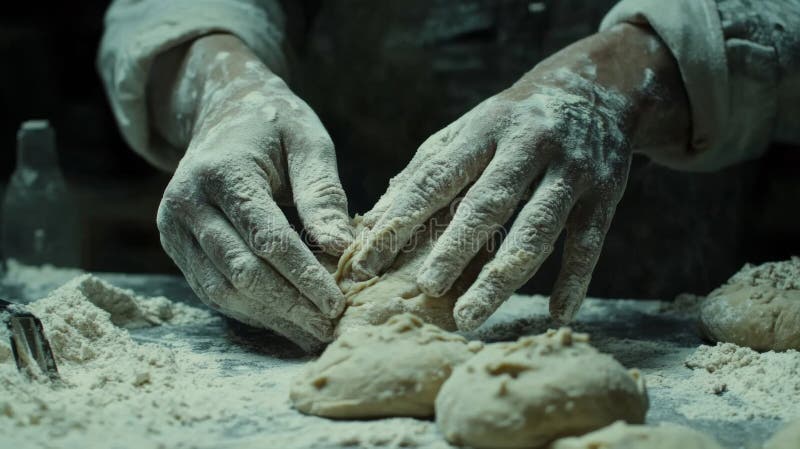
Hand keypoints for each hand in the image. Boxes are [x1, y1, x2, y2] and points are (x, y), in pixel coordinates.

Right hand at [150, 35, 352, 349]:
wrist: (224, 114)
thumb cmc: (275, 127)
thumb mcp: (308, 142)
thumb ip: (322, 193)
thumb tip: (341, 248)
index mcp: (221, 172)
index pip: (266, 236)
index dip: (304, 275)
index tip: (337, 303)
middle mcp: (186, 203)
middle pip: (241, 270)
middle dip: (289, 305)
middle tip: (330, 328)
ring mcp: (174, 229)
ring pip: (222, 289)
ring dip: (270, 317)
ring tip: (312, 334)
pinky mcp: (176, 247)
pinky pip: (211, 290)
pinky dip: (250, 311)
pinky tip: (284, 322)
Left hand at [349, 24, 689, 329]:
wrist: (598, 86)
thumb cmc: (514, 118)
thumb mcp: (470, 128)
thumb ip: (426, 168)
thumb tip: (374, 216)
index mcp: (484, 129)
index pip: (436, 178)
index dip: (400, 219)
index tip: (368, 259)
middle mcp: (528, 145)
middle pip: (488, 204)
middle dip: (454, 248)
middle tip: (425, 289)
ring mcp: (571, 168)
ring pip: (537, 228)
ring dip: (502, 275)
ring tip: (470, 316)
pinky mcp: (606, 190)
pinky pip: (589, 240)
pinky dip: (576, 279)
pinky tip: (558, 314)